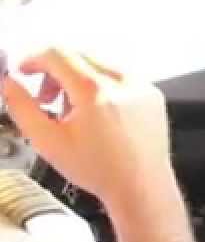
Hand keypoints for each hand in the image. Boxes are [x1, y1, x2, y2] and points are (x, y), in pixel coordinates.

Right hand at [3, 48, 176, 210]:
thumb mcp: (47, 141)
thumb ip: (21, 107)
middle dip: (54, 72)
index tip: (23, 73)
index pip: (57, 53)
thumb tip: (7, 83)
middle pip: (78, 56)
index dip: (33, 60)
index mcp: (95, 90)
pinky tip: (98, 116)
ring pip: (99, 65)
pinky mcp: (153, 95)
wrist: (141, 188)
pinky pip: (120, 78)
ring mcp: (142, 87)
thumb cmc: (100, 171)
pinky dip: (102, 87)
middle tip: (46, 99)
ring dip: (78, 79)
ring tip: (73, 113)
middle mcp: (123, 82)